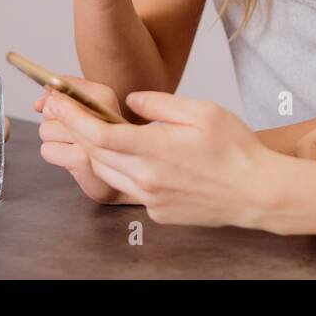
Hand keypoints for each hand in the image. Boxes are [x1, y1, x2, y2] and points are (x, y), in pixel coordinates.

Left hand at [41, 90, 283, 229]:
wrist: (258, 193)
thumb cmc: (236, 149)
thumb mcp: (203, 111)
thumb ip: (160, 104)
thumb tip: (130, 103)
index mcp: (155, 149)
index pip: (99, 134)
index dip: (73, 118)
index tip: (57, 102)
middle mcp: (147, 178)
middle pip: (95, 155)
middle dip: (75, 131)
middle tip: (63, 111)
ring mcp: (151, 200)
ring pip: (108, 174)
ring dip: (95, 153)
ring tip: (91, 132)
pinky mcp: (158, 213)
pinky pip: (129, 189)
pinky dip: (123, 171)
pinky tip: (134, 158)